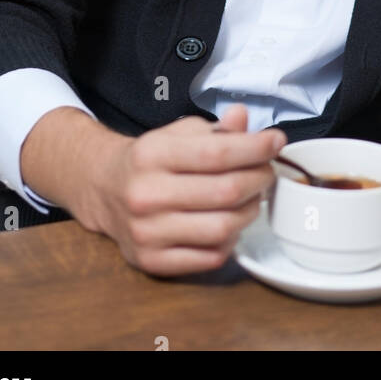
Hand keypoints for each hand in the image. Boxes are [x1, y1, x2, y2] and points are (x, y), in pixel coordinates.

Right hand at [84, 103, 286, 277]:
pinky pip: (210, 256)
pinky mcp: (151, 261)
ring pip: (223, 227)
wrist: (103, 188)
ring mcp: (147, 232)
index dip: (255, 147)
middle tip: (268, 171)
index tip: (277, 141)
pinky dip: (230, 239)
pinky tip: (229, 222)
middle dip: (259, 179)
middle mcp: (146, 194)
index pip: (216, 153)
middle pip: (226, 191)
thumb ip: (215, 129)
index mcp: (152, 154)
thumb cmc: (149, 159)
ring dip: (250, 211)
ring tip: (252, 197)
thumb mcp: (177, 132)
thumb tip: (244, 119)